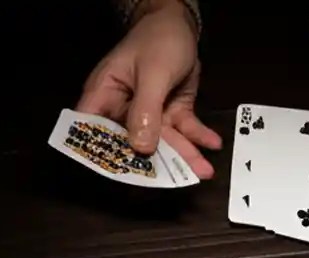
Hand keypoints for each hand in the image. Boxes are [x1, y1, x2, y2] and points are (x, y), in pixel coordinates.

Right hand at [76, 0, 220, 177]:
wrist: (180, 25)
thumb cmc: (157, 40)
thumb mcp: (153, 73)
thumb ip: (146, 110)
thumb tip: (142, 147)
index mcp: (105, 96)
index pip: (95, 132)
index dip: (105, 156)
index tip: (124, 178)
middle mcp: (122, 110)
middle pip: (134, 144)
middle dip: (159, 164)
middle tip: (179, 181)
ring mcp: (148, 114)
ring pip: (164, 141)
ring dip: (185, 155)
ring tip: (205, 170)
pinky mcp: (170, 112)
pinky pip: (183, 129)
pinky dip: (198, 136)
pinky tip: (212, 143)